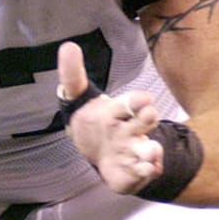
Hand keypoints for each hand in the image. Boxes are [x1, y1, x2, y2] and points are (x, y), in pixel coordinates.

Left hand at [57, 41, 162, 193]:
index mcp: (120, 109)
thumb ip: (72, 73)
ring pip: (148, 149)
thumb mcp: (78, 95)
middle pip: (144, 122)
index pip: (133, 101)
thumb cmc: (93, 119)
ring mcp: (133, 150)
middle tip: (150, 115)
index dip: (138, 100)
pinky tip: (146, 171)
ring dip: (150, 151)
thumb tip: (68, 46)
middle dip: (147, 119)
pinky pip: (142, 173)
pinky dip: (145, 173)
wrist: (97, 149)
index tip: (144, 99)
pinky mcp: (133, 171)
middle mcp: (131, 129)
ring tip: (151, 152)